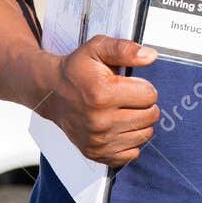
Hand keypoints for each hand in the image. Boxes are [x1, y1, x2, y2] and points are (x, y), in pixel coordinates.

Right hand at [38, 35, 158, 167]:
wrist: (51, 93)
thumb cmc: (76, 71)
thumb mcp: (97, 49)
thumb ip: (124, 49)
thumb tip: (150, 56)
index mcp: (102, 94)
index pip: (149, 95)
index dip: (143, 86)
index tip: (129, 85)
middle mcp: (100, 121)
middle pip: (150, 116)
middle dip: (144, 104)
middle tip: (128, 98)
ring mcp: (98, 140)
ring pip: (144, 135)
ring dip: (139, 123)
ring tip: (123, 111)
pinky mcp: (97, 153)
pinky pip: (132, 153)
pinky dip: (130, 141)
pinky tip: (119, 127)